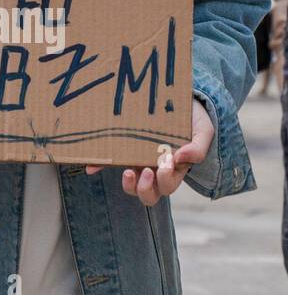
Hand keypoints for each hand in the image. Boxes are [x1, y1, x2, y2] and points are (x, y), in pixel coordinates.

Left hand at [85, 99, 213, 205]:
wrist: (181, 100)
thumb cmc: (193, 120)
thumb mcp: (202, 132)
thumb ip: (197, 148)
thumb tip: (180, 158)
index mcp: (174, 170)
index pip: (167, 186)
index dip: (165, 180)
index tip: (166, 160)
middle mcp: (155, 170)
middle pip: (148, 194)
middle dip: (145, 189)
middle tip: (145, 170)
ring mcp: (138, 160)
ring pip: (131, 186)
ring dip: (129, 184)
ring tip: (128, 171)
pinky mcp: (124, 149)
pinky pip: (110, 162)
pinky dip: (99, 166)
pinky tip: (91, 166)